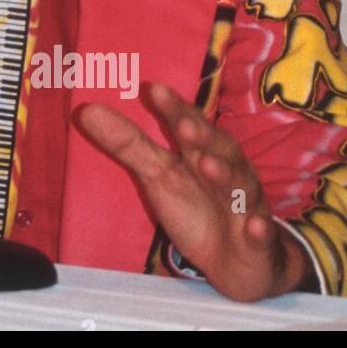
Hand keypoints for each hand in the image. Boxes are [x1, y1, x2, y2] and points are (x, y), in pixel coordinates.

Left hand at [74, 82, 315, 301]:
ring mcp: (245, 205)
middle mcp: (228, 171)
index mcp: (201, 150)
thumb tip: (86, 110)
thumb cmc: (195, 204)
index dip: (173, 107)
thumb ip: (127, 143)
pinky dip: (258, 230)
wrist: (237, 258)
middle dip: (202, 136)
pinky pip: (259, 235)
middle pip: (217, 148)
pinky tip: (254, 226)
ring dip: (226, 175)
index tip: (154, 89)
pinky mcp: (256, 241)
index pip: (187, 123)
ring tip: (208, 165)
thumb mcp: (158, 174)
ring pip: (238, 187)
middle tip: (183, 126)